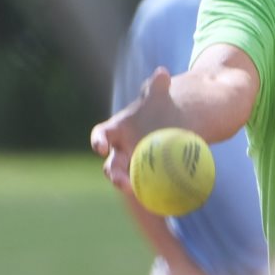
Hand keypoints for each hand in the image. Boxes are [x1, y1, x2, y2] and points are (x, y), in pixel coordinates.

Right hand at [91, 68, 185, 190]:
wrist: (176, 123)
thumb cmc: (159, 108)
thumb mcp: (159, 96)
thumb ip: (157, 87)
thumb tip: (163, 73)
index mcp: (117, 129)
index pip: (100, 135)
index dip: (98, 142)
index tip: (101, 148)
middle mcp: (121, 149)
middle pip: (112, 165)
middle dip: (114, 175)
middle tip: (124, 183)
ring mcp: (134, 165)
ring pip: (126, 179)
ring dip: (130, 188)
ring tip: (139, 194)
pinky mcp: (147, 176)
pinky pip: (144, 186)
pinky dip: (148, 193)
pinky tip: (158, 200)